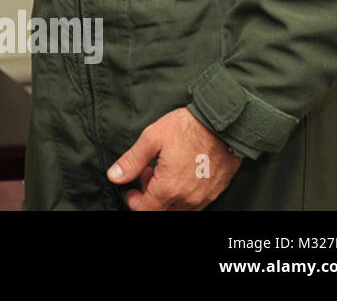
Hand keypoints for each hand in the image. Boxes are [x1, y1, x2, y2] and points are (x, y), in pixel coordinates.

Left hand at [106, 107, 242, 209]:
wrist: (222, 124)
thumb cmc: (188, 128)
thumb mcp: (152, 139)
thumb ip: (131, 161)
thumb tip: (114, 176)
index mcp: (169, 188)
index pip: (146, 211)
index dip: (134, 201)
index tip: (132, 188)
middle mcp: (187, 199)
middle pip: (162, 212)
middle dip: (150, 198)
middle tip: (148, 174)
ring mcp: (203, 198)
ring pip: (178, 210)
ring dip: (167, 197)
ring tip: (165, 172)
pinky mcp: (214, 192)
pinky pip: (195, 204)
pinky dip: (183, 196)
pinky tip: (181, 175)